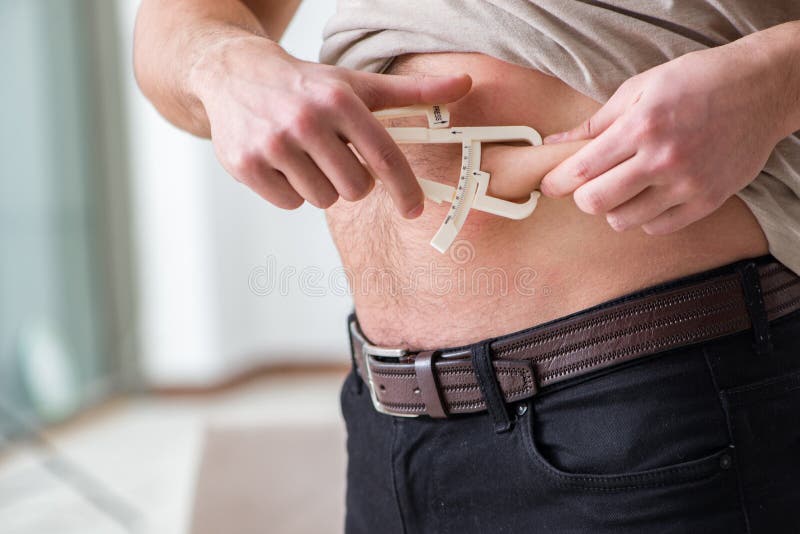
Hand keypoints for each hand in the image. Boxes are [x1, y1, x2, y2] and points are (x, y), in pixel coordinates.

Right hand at [190, 36, 471, 216]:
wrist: (236, 74)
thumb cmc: (307, 85)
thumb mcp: (358, 84)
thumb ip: (413, 92)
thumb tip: (464, 84)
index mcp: (340, 100)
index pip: (384, 156)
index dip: (405, 188)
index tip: (414, 208)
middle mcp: (306, 121)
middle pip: (355, 188)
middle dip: (352, 180)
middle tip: (336, 158)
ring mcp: (273, 144)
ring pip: (322, 199)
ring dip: (321, 185)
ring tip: (305, 156)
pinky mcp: (246, 164)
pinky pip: (290, 203)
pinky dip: (291, 191)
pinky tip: (282, 163)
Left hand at [539, 44, 785, 233]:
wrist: (762, 88)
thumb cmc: (696, 81)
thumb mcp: (641, 87)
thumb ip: (596, 121)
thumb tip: (554, 142)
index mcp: (641, 126)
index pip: (582, 170)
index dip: (557, 182)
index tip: (549, 185)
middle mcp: (663, 159)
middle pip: (596, 202)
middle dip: (581, 197)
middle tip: (585, 187)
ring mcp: (688, 184)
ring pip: (624, 221)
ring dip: (614, 208)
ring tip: (623, 188)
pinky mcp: (709, 201)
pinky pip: (658, 228)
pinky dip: (645, 218)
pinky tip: (649, 196)